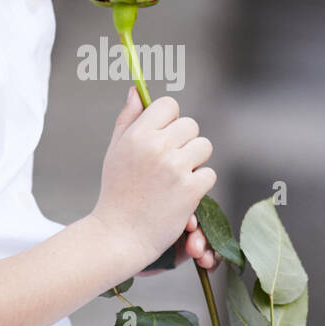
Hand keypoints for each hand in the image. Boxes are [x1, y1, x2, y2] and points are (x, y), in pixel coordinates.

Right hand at [91, 88, 216, 275]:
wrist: (119, 234)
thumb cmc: (116, 191)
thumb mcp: (115, 151)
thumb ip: (128, 118)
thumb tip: (136, 90)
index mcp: (138, 134)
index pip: (169, 105)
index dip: (170, 120)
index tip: (164, 137)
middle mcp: (157, 146)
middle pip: (191, 125)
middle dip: (185, 142)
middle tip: (170, 163)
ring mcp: (175, 167)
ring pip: (204, 147)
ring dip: (195, 162)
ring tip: (176, 179)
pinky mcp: (190, 189)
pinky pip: (209, 174)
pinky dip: (199, 185)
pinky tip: (180, 195)